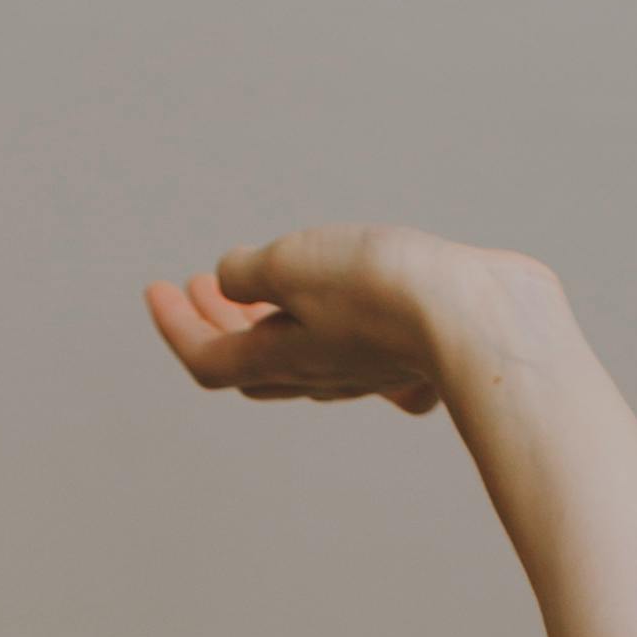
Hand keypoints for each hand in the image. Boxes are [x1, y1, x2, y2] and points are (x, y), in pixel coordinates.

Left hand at [145, 225, 464, 414]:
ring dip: (272, 324)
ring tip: (262, 291)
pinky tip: (352, 330)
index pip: (206, 358)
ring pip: (302, 361)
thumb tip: (230, 278)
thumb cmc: (385, 291)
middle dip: (218, 321)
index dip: (173, 327)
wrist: (481, 319)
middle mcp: (319, 373)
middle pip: (250, 362)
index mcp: (280, 357)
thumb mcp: (295, 263)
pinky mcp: (411, 356)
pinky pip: (364, 360)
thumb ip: (251, 271)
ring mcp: (367, 370)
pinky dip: (342, 339)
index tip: (154, 289)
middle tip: (200, 285)